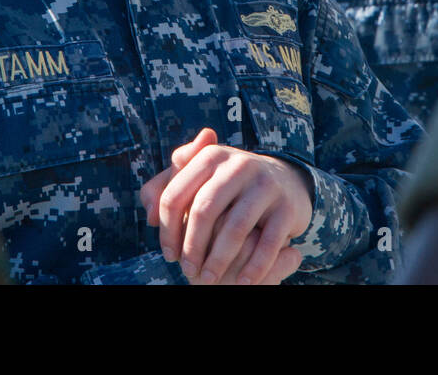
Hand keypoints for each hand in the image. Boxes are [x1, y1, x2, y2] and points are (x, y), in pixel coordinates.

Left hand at [140, 128, 313, 284]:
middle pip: (204, 210)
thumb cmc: (228, 186)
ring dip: (218, 261)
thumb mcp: (198, 178)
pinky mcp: (287, 207)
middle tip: (186, 272)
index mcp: (210, 156)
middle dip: (191, 247)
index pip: (176, 195)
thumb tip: (149, 215)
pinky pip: (268, 243)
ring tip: (208, 280)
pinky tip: (244, 282)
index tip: (168, 255)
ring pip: (235, 228)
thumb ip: (164, 190)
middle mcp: (239, 164)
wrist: (286, 181)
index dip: (167, 230)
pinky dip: (254, 267)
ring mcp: (266, 184)